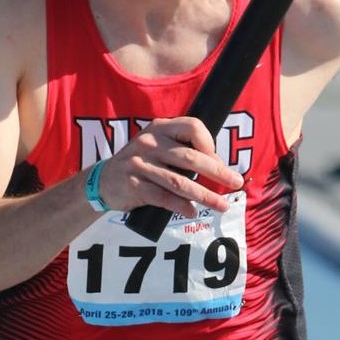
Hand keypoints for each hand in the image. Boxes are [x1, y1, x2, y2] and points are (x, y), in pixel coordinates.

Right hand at [94, 116, 244, 216]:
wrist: (103, 180)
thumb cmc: (141, 163)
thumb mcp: (157, 146)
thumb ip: (182, 150)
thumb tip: (218, 165)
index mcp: (159, 127)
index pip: (192, 127)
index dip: (210, 143)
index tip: (219, 161)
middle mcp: (149, 143)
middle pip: (190, 158)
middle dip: (217, 172)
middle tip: (235, 183)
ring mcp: (139, 164)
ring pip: (179, 182)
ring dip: (205, 195)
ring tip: (222, 205)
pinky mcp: (133, 186)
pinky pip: (163, 197)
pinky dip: (180, 206)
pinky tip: (192, 212)